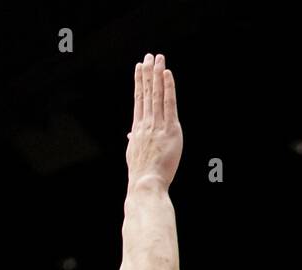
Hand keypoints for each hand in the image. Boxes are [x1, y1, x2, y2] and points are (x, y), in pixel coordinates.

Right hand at [126, 53, 182, 188]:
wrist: (145, 182)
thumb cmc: (141, 174)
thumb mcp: (135, 154)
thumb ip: (134, 140)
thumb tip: (130, 134)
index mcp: (138, 128)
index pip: (139, 100)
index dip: (139, 82)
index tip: (139, 68)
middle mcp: (146, 123)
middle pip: (146, 93)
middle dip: (147, 73)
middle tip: (149, 56)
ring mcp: (157, 125)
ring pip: (156, 94)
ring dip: (157, 74)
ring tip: (157, 58)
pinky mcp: (170, 130)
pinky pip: (169, 104)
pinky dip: (168, 88)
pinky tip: (167, 74)